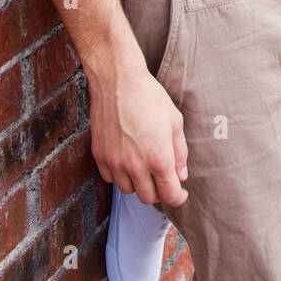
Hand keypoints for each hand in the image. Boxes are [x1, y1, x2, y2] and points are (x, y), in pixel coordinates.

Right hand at [88, 64, 188, 206]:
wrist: (118, 81)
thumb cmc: (150, 97)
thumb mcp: (175, 121)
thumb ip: (180, 152)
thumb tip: (181, 175)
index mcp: (159, 158)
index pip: (170, 195)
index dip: (178, 197)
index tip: (180, 192)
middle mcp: (135, 165)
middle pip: (148, 198)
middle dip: (159, 192)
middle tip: (163, 178)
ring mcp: (115, 162)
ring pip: (128, 190)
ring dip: (139, 184)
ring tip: (144, 167)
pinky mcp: (100, 156)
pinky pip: (111, 178)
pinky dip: (120, 175)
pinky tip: (127, 160)